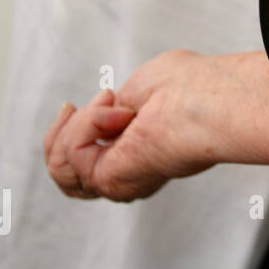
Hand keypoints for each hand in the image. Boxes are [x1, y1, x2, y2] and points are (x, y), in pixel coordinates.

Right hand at [44, 51, 233, 200]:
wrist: (208, 101)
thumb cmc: (193, 87)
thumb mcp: (146, 88)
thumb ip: (125, 105)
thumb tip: (118, 111)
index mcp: (141, 154)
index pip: (89, 162)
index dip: (78, 128)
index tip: (103, 94)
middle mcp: (130, 174)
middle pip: (64, 174)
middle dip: (61, 134)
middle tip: (84, 104)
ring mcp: (119, 182)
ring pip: (60, 167)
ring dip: (75, 127)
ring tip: (111, 107)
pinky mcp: (110, 182)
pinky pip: (70, 156)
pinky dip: (86, 124)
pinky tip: (120, 114)